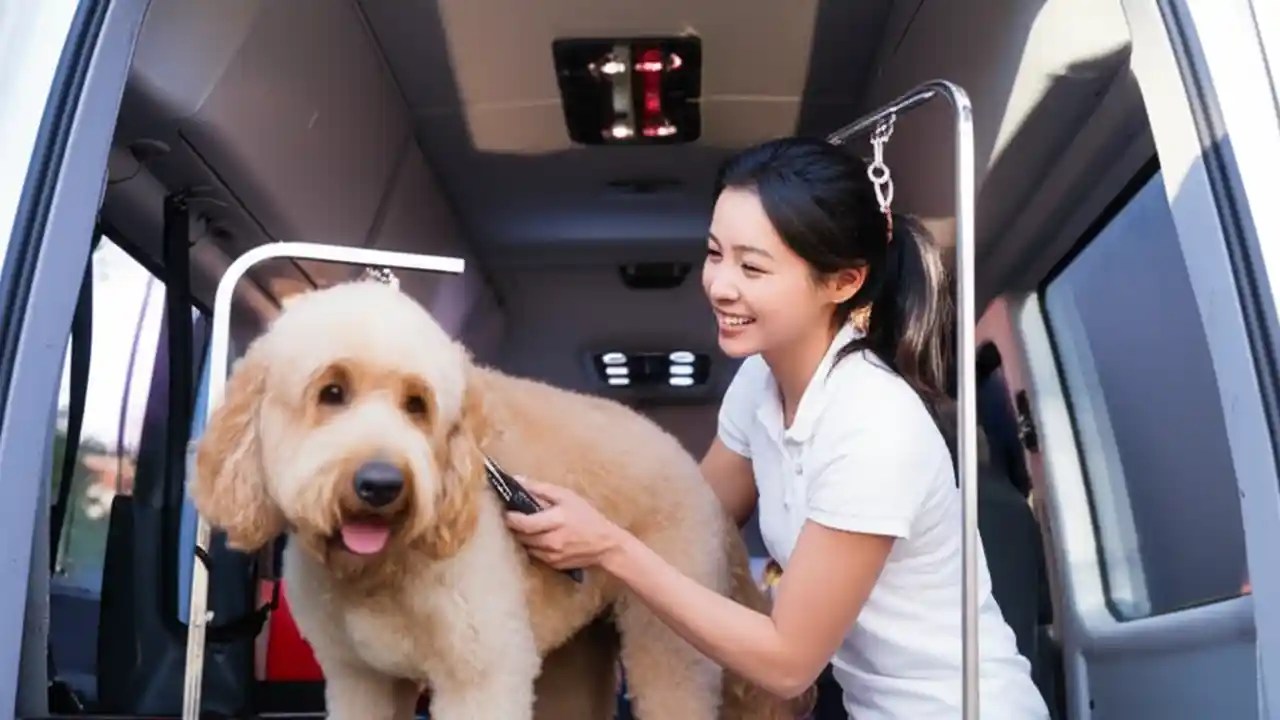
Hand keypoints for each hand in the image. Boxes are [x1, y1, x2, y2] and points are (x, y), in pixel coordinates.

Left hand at [504, 478, 627, 570]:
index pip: (523, 523)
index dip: (510, 517)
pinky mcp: (553, 564)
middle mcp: (551, 541)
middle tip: (514, 516)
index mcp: (555, 521)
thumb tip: (518, 480)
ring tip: (528, 526)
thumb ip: (541, 489)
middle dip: (515, 526)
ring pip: (526, 546)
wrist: (606, 544)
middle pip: (521, 536)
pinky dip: (534, 545)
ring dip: (524, 536)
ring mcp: (552, 555)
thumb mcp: (567, 496)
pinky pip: (535, 554)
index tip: (506, 510)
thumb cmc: (588, 517)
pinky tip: (541, 537)